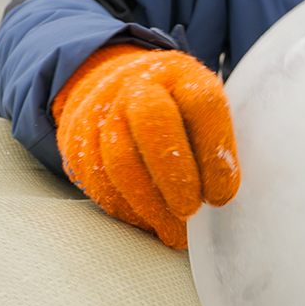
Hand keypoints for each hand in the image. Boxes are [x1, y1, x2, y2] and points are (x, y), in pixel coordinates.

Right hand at [52, 44, 239, 248]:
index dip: (215, 154)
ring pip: (120, 160)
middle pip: (153, 123)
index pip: (202, 104)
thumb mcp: (199, 111)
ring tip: (174, 231)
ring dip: (150, 204)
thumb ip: (213, 144)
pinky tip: (149, 221)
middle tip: (191, 211)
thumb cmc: (171, 110)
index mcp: (180, 74)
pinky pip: (99, 182)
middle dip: (175, 176)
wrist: (108, 86)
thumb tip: (226, 201)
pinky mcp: (78, 141)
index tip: (222, 195)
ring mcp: (102, 110)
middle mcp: (138, 85)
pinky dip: (127, 210)